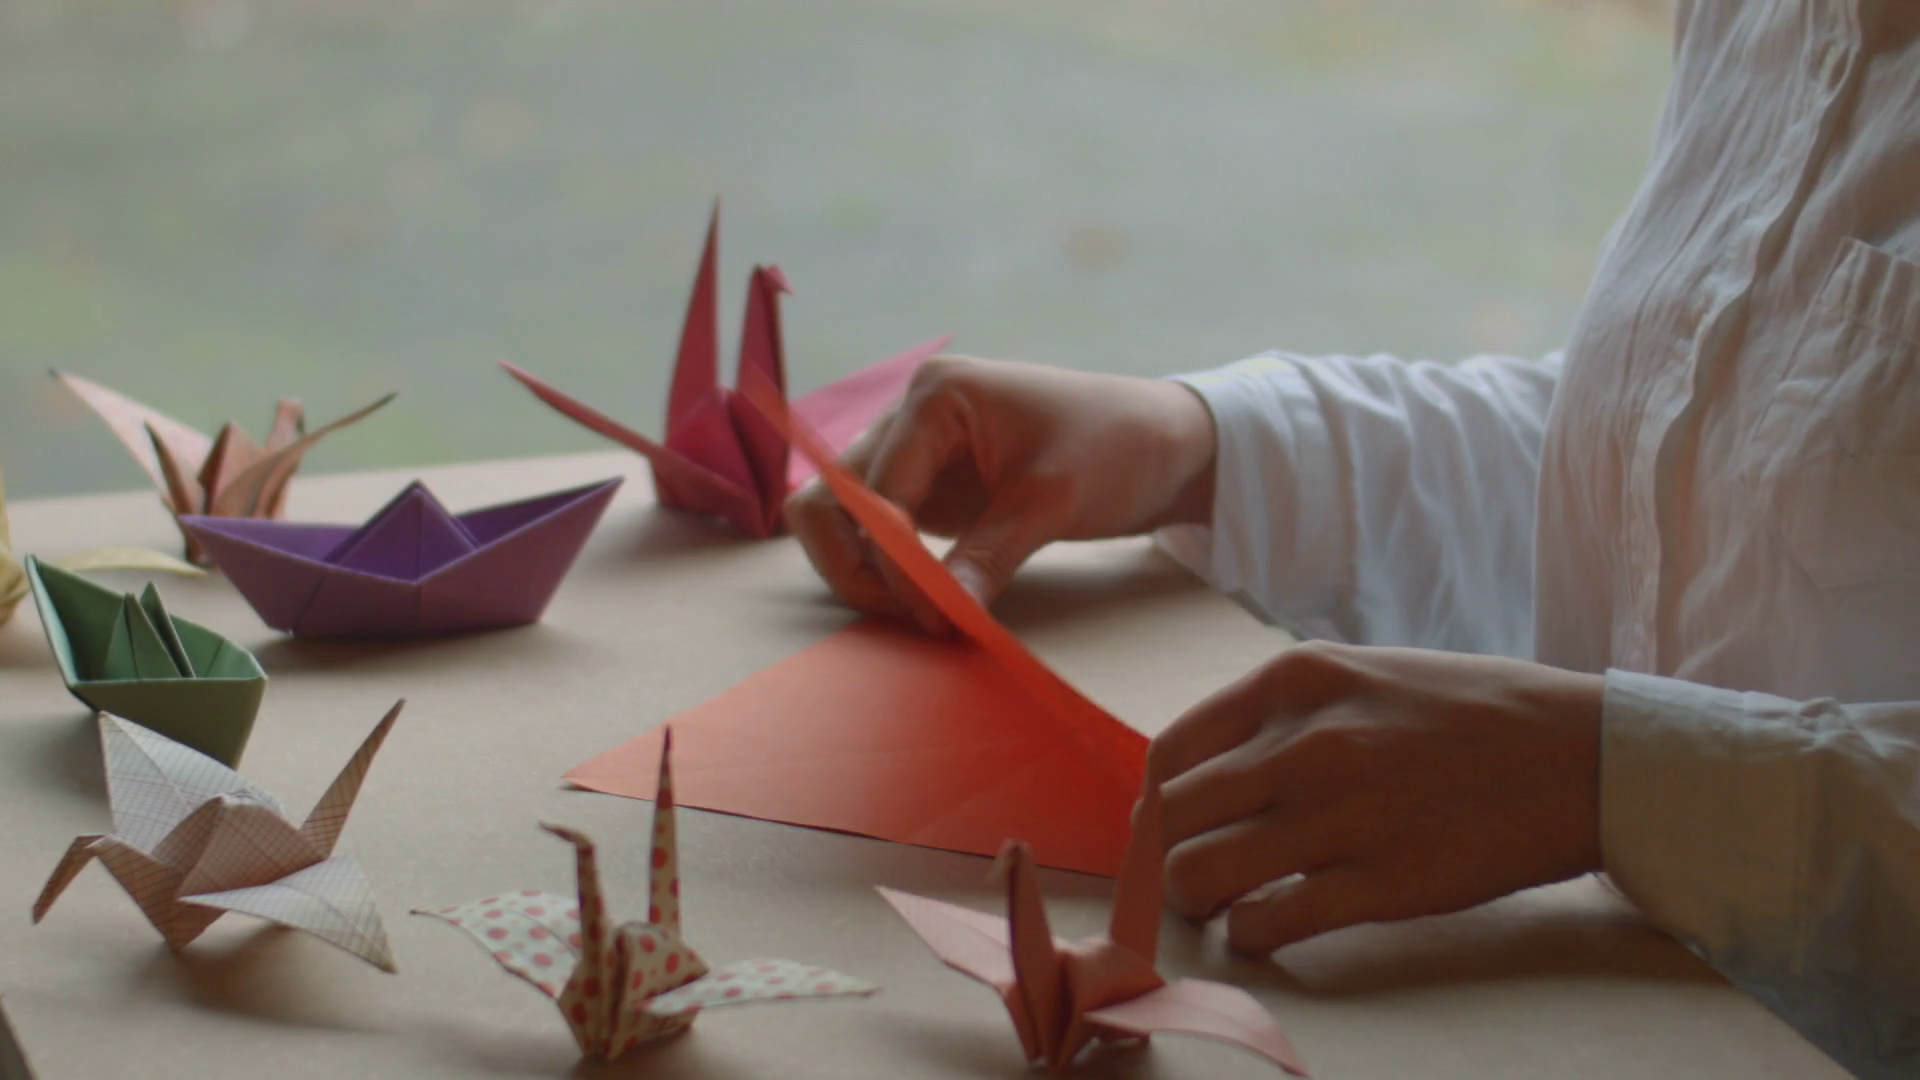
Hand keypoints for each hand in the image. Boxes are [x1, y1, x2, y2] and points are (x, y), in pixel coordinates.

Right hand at [786, 355, 1217, 632]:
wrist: (1161, 441)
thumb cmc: (1115, 445)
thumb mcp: (1053, 499)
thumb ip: (991, 553)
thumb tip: (945, 612)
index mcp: (935, 395)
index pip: (875, 489)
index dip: (891, 559)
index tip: (933, 615)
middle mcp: (910, 416)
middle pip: (831, 497)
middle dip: (855, 564)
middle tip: (909, 617)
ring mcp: (914, 452)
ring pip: (842, 517)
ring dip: (862, 568)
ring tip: (917, 614)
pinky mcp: (929, 487)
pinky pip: (879, 531)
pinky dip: (888, 568)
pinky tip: (927, 600)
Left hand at [1149, 641, 1603, 953]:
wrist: (1579, 755)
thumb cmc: (1471, 715)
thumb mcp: (1362, 676)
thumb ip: (1286, 715)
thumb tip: (1210, 772)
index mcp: (1295, 680)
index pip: (1171, 753)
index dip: (1159, 803)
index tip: (1175, 827)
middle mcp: (1304, 743)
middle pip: (1171, 818)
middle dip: (1169, 856)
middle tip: (1196, 875)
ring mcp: (1338, 815)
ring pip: (1197, 874)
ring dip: (1199, 902)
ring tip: (1228, 905)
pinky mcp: (1377, 883)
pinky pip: (1265, 923)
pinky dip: (1250, 936)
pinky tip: (1269, 929)